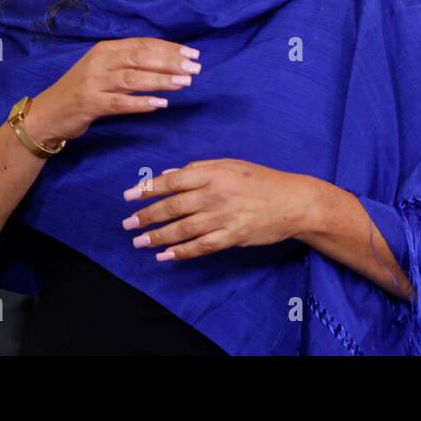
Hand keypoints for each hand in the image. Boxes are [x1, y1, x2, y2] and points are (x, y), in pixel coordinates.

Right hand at [27, 38, 199, 145]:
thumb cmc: (83, 89)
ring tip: (185, 83)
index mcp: (105, 49)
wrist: (48, 112)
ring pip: (132, 79)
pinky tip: (160, 104)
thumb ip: (130, 63)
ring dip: (161, 80)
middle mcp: (100, 62)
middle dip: (170, 62)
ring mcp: (94, 83)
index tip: (192, 53)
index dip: (169, 48)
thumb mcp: (104, 68)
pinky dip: (141, 103)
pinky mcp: (90, 104)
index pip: (142, 44)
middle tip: (195, 67)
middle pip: (140, 58)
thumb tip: (168, 60)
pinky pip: (120, 103)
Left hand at [121, 159, 319, 260]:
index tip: (128, 196)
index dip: (147, 189)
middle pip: (172, 207)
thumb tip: (169, 175)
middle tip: (127, 224)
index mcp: (214, 173)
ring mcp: (223, 217)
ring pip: (182, 229)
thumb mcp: (231, 165)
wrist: (293, 201)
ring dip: (157, 237)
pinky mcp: (231, 236)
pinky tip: (165, 256)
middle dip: (146, 216)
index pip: (172, 181)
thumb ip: (200, 168)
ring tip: (139, 241)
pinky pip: (200, 247)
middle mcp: (215, 194)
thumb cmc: (262, 180)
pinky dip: (181, 252)